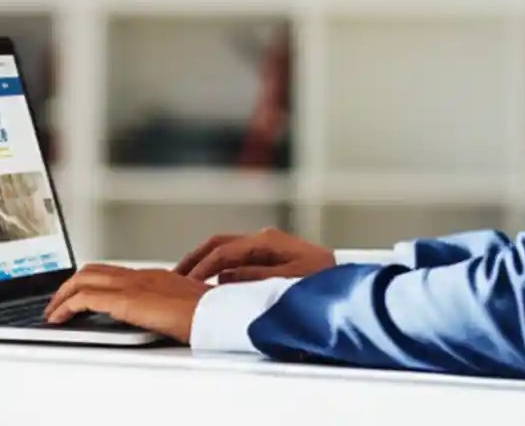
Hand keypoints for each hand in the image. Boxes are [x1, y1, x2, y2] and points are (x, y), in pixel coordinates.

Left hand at [44, 264, 210, 342]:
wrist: (215, 313)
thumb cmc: (207, 313)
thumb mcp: (184, 307)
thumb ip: (168, 307)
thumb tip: (162, 318)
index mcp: (152, 276)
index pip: (112, 271)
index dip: (91, 280)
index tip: (79, 293)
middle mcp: (138, 275)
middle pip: (92, 270)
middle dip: (70, 285)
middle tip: (59, 302)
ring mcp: (131, 284)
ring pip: (82, 279)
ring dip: (62, 296)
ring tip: (53, 312)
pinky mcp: (125, 300)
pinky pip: (83, 298)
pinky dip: (66, 307)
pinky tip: (60, 318)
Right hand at [174, 227, 335, 282]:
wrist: (350, 284)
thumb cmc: (326, 283)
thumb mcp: (290, 281)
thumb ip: (255, 277)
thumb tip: (223, 276)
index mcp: (268, 241)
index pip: (224, 252)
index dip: (203, 267)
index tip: (187, 283)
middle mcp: (265, 239)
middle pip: (219, 243)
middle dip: (195, 258)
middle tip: (173, 275)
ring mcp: (268, 246)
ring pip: (226, 248)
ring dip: (204, 261)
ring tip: (185, 277)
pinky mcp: (271, 256)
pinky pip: (236, 257)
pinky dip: (217, 265)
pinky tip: (210, 279)